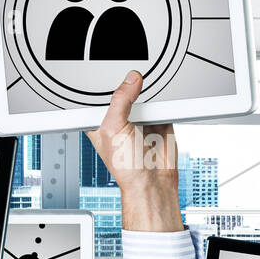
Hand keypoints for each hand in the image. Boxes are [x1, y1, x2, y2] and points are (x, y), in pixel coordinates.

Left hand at [84, 71, 181, 232]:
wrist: (154, 182)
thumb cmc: (126, 167)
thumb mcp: (114, 128)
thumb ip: (120, 101)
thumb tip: (131, 80)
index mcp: (100, 122)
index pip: (96, 96)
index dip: (98, 86)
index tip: (104, 75)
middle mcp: (120, 118)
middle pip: (121, 90)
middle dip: (126, 84)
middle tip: (131, 83)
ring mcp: (140, 118)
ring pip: (143, 94)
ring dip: (146, 92)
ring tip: (145, 103)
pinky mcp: (159, 119)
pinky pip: (162, 103)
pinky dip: (162, 100)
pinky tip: (158, 106)